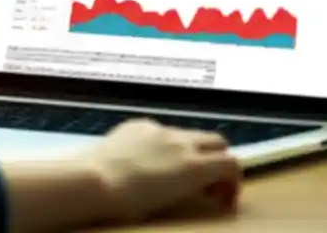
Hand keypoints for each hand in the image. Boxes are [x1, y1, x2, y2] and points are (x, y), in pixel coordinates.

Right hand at [0, 118, 240, 231]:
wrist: (93, 181)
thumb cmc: (84, 181)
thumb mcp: (94, 168)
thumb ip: (102, 170)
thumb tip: (85, 184)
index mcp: (138, 130)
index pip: (170, 137)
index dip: (179, 158)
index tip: (173, 180)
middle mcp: (162, 132)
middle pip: (202, 136)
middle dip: (208, 157)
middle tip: (205, 188)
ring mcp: (180, 146)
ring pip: (219, 146)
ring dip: (221, 170)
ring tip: (216, 197)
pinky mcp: (194, 165)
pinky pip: (230, 166)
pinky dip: (232, 183)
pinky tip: (223, 203)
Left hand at [88, 118, 240, 221]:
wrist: (94, 180)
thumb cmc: (130, 204)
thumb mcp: (171, 202)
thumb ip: (191, 188)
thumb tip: (201, 188)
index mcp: (195, 165)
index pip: (232, 164)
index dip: (233, 182)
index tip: (221, 198)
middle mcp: (183, 141)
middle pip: (218, 142)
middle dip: (218, 160)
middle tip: (205, 183)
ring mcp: (160, 128)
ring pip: (189, 134)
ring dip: (191, 151)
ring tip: (172, 172)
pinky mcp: (138, 123)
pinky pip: (160, 130)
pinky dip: (163, 143)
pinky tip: (144, 159)